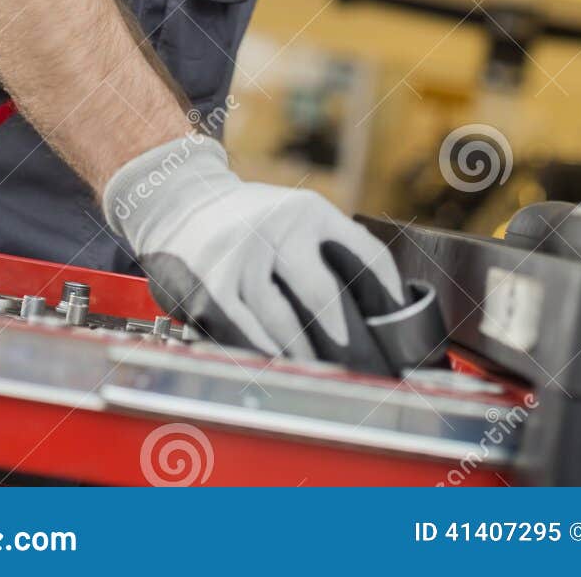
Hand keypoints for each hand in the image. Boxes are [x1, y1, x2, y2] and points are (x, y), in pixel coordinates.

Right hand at [103, 135, 404, 370]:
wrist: (180, 199)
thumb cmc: (249, 218)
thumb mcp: (296, 215)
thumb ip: (332, 249)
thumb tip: (378, 309)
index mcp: (310, 211)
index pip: (364, 253)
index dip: (387, 297)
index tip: (400, 335)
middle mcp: (275, 228)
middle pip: (321, 294)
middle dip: (344, 340)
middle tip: (361, 370)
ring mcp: (240, 257)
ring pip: (281, 323)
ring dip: (303, 357)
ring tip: (322, 381)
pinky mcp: (209, 287)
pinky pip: (244, 334)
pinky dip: (264, 355)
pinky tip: (277, 367)